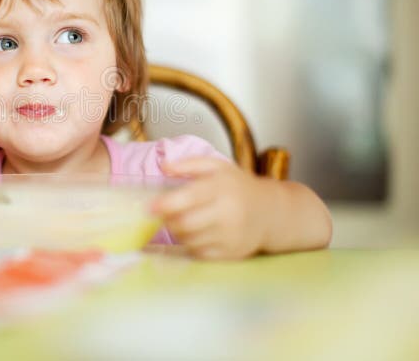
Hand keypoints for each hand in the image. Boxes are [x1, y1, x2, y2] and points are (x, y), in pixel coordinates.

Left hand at [152, 157, 272, 259]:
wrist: (269, 212)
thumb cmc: (237, 187)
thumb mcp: (216, 166)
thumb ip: (188, 164)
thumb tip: (163, 166)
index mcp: (222, 188)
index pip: (190, 198)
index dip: (166, 204)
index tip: (149, 207)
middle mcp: (228, 213)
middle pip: (185, 224)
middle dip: (168, 220)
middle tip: (164, 214)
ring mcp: (230, 236)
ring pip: (189, 240)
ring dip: (178, 232)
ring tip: (183, 220)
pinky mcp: (231, 254)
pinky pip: (199, 253)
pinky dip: (191, 244)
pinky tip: (196, 232)